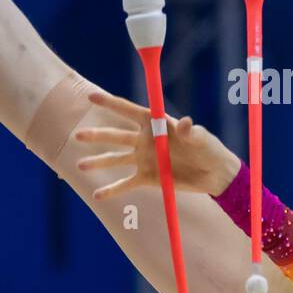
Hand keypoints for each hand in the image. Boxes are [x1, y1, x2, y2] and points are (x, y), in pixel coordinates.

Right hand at [73, 90, 240, 200]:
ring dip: (98, 162)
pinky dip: (112, 190)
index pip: (129, 111)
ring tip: (79, 164)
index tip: (92, 97)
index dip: (110, 103)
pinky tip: (97, 194)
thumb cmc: (209, 148)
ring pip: (116, 159)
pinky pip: (126, 183)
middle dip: (97, 135)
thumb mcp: (202, 138)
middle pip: (116, 136)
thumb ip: (191, 131)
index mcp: (155, 124)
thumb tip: (185, 123)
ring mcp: (144, 159)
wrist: (214, 174)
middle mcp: (145, 140)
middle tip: (78, 136)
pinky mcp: (148, 178)